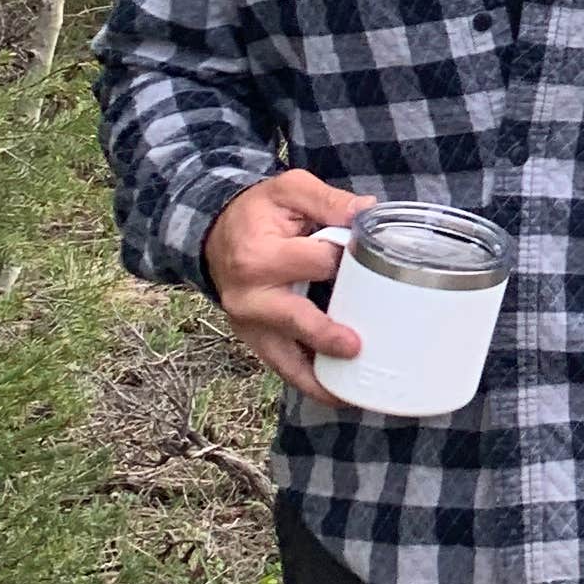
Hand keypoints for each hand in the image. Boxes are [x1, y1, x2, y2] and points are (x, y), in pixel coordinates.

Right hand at [204, 171, 375, 407]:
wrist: (215, 234)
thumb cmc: (258, 212)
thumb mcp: (289, 190)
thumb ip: (328, 200)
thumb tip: (367, 212)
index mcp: (259, 256)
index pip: (315, 262)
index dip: (346, 259)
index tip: (368, 256)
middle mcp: (250, 297)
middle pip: (293, 319)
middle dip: (324, 335)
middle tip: (355, 347)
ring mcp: (250, 324)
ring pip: (284, 360)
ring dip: (316, 379)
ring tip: (350, 394)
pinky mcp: (255, 339)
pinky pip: (282, 367)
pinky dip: (308, 382)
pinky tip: (338, 394)